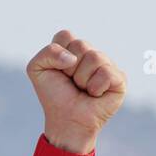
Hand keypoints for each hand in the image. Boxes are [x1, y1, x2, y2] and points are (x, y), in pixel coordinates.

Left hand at [27, 30, 125, 154]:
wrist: (66, 120)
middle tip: (70, 82)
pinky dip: (95, 87)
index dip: (57, 55)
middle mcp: (91, 54)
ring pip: (94, 57)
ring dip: (82, 79)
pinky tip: (95, 95)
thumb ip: (47, 53)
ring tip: (82, 89)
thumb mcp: (37, 70)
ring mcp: (107, 65)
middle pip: (80, 45)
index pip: (65, 35)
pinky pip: (106, 73)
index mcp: (73, 49)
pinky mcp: (119, 78)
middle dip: (69, 68)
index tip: (57, 71)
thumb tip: (72, 58)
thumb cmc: (54, 96)